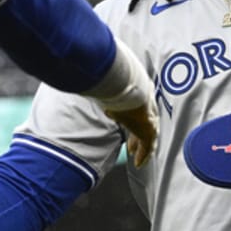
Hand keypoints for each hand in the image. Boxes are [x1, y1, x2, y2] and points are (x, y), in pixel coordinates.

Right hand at [85, 39, 157, 166]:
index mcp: (138, 89)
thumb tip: (82, 68)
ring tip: (137, 156)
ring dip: (142, 145)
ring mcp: (148, 115)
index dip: (133, 115)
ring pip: (148, 134)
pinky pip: (148, 144)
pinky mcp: (147, 127)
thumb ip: (97, 74)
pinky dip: (144, 154)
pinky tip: (139, 162)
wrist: (124, 80)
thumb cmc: (113, 74)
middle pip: (145, 121)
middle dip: (138, 133)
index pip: (138, 105)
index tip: (126, 119)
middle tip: (133, 144)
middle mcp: (145, 102)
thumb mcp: (105, 74)